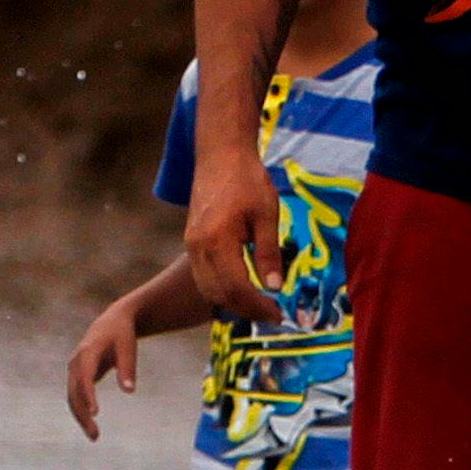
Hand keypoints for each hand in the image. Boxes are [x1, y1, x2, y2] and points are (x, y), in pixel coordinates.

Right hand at [63, 299, 141, 440]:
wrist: (112, 321)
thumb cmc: (122, 334)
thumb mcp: (128, 347)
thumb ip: (128, 368)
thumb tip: (129, 392)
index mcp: (88, 351)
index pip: (85, 376)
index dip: (88, 395)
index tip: (95, 413)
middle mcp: (76, 361)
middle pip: (74, 392)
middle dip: (83, 414)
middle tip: (96, 436)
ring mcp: (74, 369)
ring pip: (72, 397)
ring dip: (80, 417)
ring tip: (95, 437)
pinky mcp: (77, 375)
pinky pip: (75, 396)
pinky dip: (81, 411)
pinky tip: (91, 426)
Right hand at [182, 161, 288, 329]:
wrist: (221, 155)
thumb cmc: (248, 180)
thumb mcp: (266, 215)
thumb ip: (268, 253)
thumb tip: (274, 288)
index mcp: (218, 240)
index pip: (236, 288)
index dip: (258, 306)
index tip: (279, 314)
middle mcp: (198, 247)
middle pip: (219, 294)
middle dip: (246, 310)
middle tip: (272, 314)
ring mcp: (191, 245)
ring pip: (207, 289)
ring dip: (232, 303)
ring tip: (259, 305)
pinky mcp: (191, 241)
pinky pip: (203, 276)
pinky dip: (220, 290)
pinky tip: (241, 289)